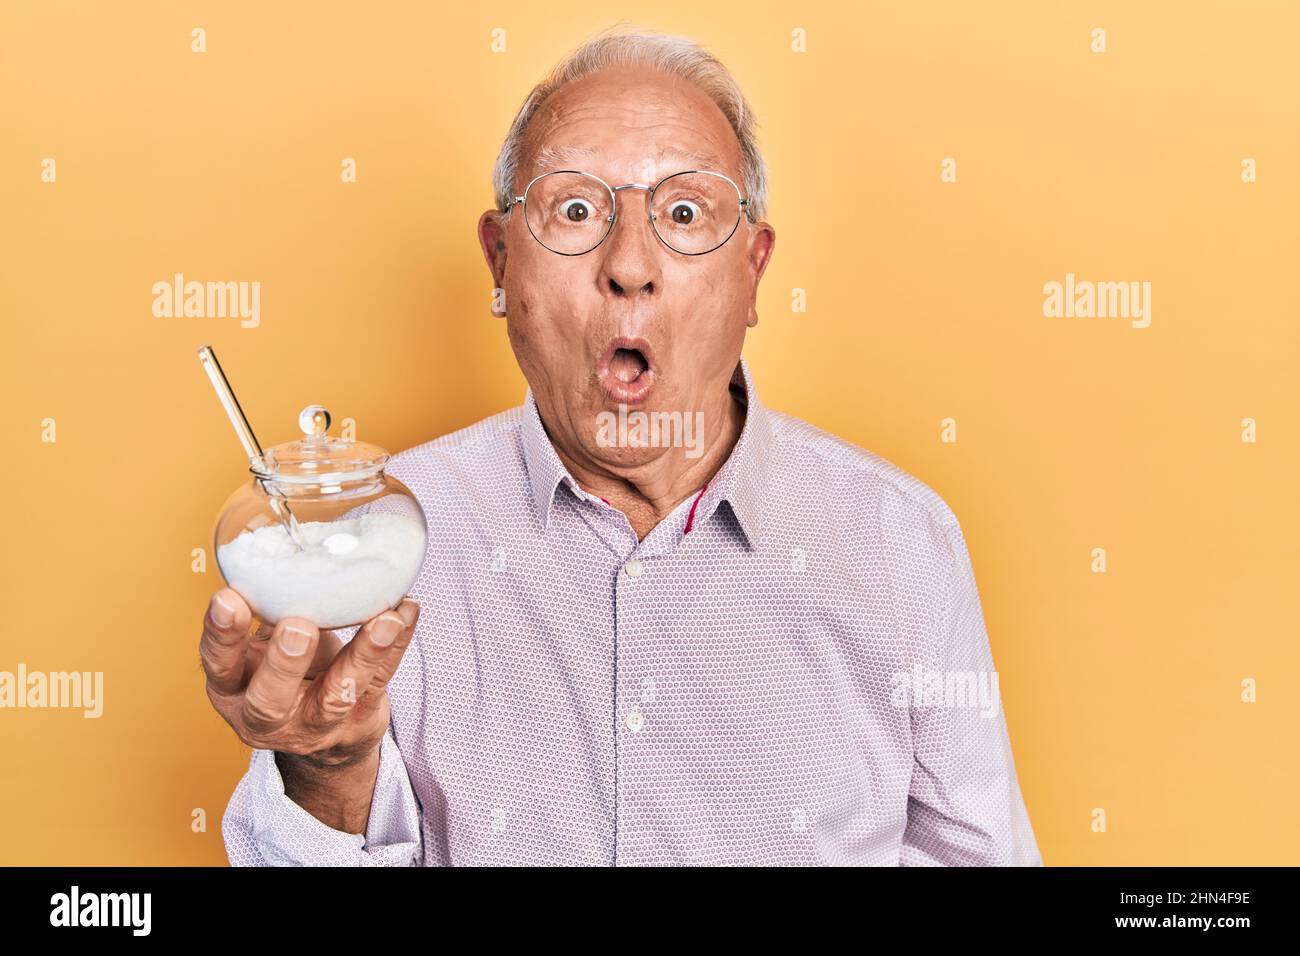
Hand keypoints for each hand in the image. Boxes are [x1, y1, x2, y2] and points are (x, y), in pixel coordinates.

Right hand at [199, 588, 419, 767]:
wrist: (323, 734)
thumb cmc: (286, 674)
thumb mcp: (262, 647)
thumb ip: (268, 609)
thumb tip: (289, 544)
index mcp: (234, 688)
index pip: (218, 665)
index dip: (220, 634)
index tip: (228, 598)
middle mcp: (266, 715)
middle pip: (268, 700)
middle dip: (284, 664)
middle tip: (298, 628)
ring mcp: (314, 725)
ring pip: (336, 697)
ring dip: (362, 656)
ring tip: (384, 621)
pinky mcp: (357, 721)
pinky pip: (380, 680)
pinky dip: (397, 644)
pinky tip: (406, 612)